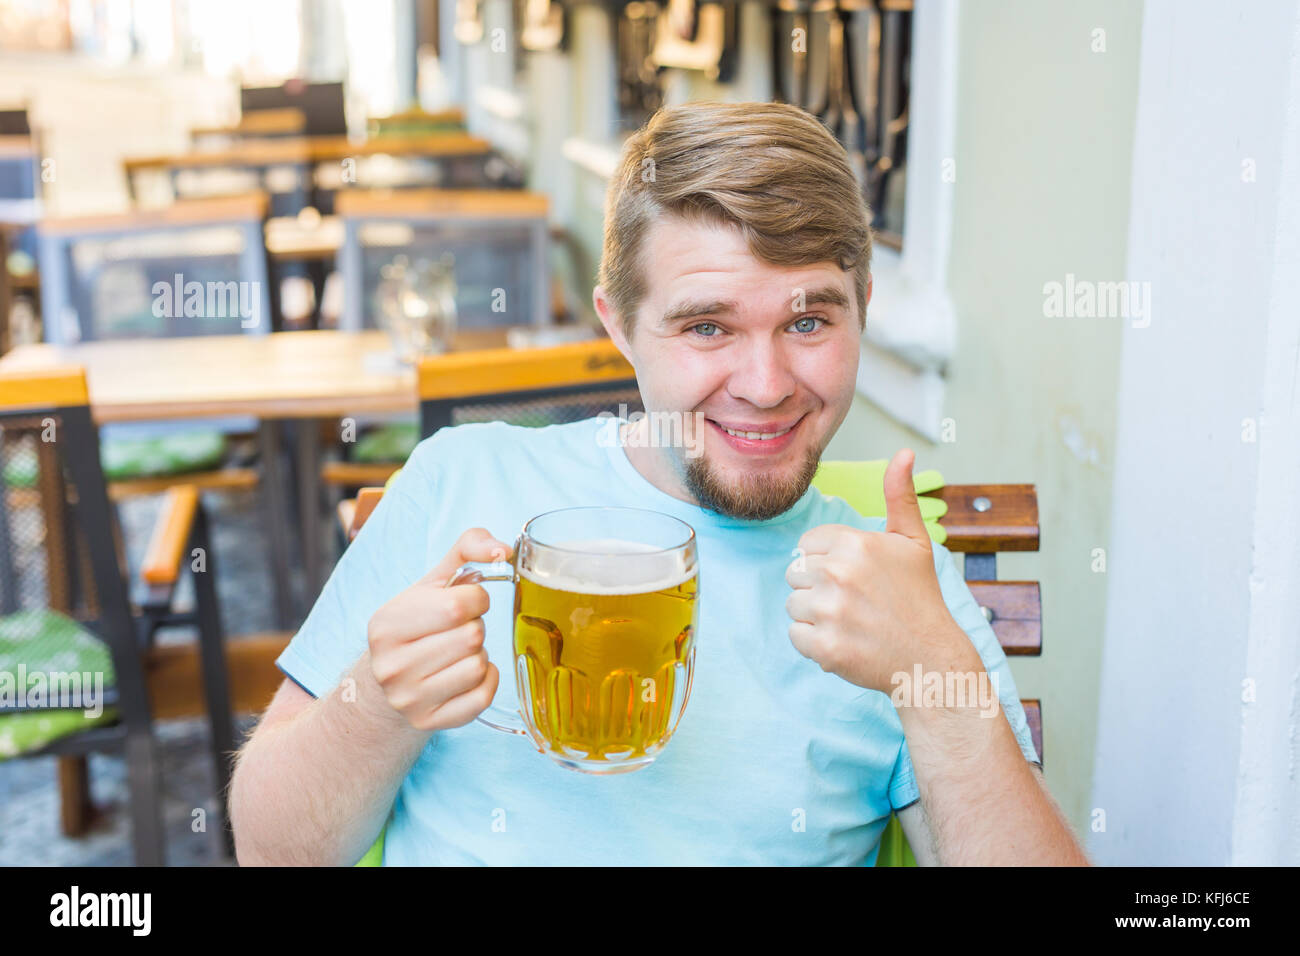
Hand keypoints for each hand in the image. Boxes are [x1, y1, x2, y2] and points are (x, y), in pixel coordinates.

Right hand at [367, 528, 511, 731]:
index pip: (458, 606)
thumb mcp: (435, 580)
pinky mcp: (428, 723)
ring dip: (480, 654)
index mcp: (387, 624)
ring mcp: (408, 699)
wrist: (388, 679)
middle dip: (476, 627)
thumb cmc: (420, 622)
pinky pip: (483, 697)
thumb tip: (503, 549)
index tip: (468, 602)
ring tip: (459, 651)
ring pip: (478, 666)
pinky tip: (468, 673)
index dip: (477, 599)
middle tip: (460, 630)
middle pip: (472, 637)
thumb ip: (469, 548)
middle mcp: (391, 665)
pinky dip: (487, 681)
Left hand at [785, 449, 966, 692]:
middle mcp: (839, 573)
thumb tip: (904, 453)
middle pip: (795, 573)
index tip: (855, 577)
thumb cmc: (920, 597)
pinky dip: (814, 642)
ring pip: (792, 604)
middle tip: (855, 601)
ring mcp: (831, 612)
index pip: (807, 544)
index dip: (827, 560)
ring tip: (850, 621)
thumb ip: (899, 495)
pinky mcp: (825, 647)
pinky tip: (844, 641)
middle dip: (819, 587)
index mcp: (855, 543)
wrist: (931, 659)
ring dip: (815, 615)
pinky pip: (795, 635)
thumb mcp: (913, 541)